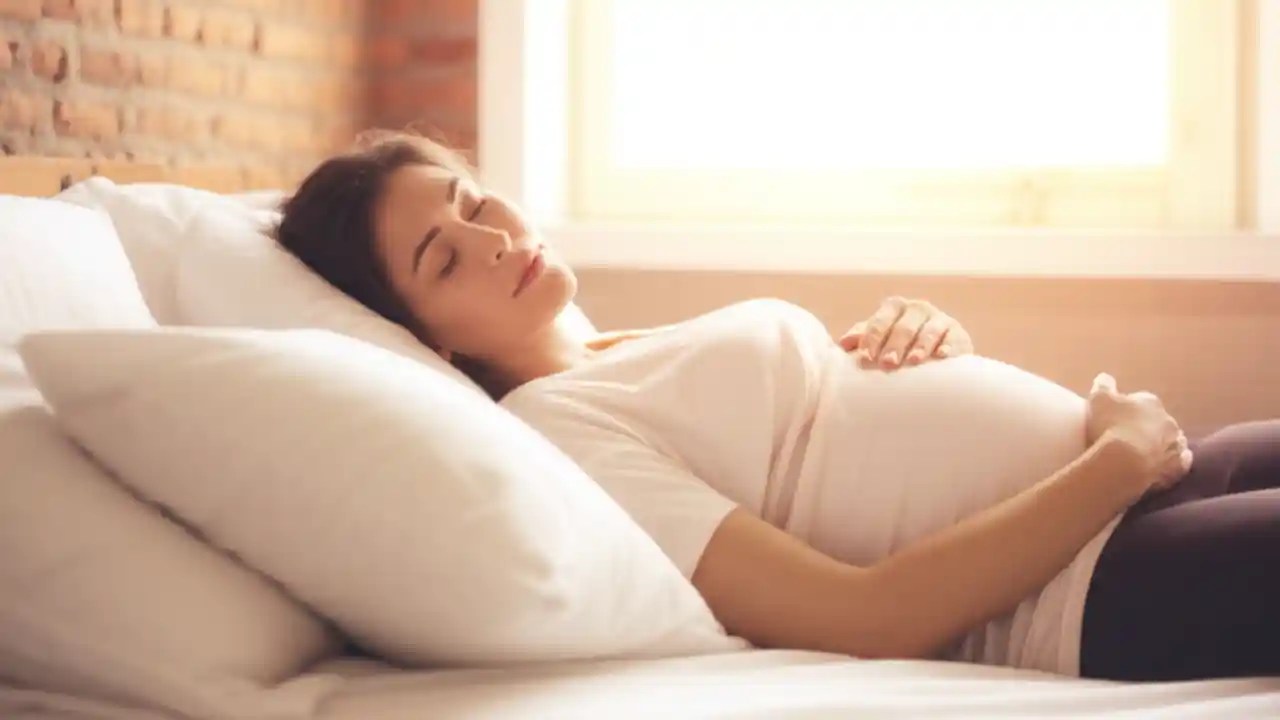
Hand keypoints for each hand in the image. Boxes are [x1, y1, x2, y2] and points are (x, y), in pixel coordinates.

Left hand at [838, 296, 973, 369]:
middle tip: (887, 363)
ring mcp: (940, 319)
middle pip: (905, 325)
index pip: (881, 320)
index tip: (866, 356)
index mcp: (894, 307)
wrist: (937, 349)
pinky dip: (949, 347)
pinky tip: (943, 356)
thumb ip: (862, 338)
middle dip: (895, 344)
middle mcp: (918, 309)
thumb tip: (842, 344)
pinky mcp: (959, 333)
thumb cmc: (898, 344)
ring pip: (930, 330)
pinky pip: (954, 338)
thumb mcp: (879, 338)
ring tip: (914, 361)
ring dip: (921, 345)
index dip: (873, 337)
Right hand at [1086, 373, 1193, 496]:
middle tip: (1129, 437)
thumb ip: (1103, 385)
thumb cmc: (1110, 426)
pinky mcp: (1178, 467)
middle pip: (1158, 421)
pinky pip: (1180, 463)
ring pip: (1172, 441)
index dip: (1130, 409)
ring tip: (1145, 453)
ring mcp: (1176, 445)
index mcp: (1151, 402)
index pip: (1143, 401)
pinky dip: (1175, 462)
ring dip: (1162, 444)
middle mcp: (1168, 421)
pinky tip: (1164, 466)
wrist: (1125, 461)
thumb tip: (1104, 377)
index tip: (1117, 418)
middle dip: (1148, 427)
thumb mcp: (1098, 399)